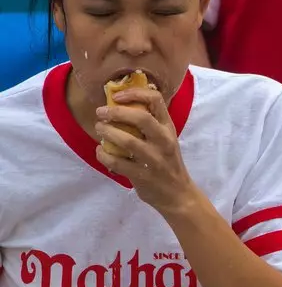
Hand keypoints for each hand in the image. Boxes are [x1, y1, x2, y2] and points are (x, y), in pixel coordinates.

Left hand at [94, 87, 197, 212]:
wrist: (177, 193)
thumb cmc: (167, 162)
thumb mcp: (166, 139)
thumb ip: (150, 124)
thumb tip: (122, 105)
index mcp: (168, 128)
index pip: (156, 100)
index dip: (134, 93)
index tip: (117, 96)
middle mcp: (164, 141)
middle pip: (141, 118)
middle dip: (116, 112)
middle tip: (101, 113)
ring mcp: (154, 159)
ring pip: (127, 141)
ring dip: (108, 132)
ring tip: (99, 129)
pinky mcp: (143, 176)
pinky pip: (117, 163)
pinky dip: (104, 155)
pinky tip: (100, 151)